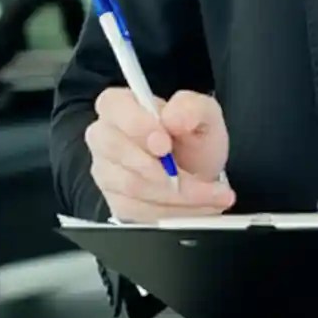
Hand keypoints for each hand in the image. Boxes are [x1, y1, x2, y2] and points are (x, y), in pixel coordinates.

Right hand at [85, 88, 234, 221]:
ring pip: (133, 186)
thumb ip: (192, 107)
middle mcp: (106, 137)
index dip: (137, 126)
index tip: (166, 143)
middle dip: (162, 168)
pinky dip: (174, 211)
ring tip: (211, 194)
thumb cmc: (194, 141)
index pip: (114, 107)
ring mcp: (107, 172)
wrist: (199, 173)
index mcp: (121, 105)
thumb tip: (174, 117)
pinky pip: (139, 211)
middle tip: (199, 177)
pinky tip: (198, 207)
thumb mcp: (205, 115)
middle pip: (119, 151)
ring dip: (177, 194)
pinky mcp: (116, 202)